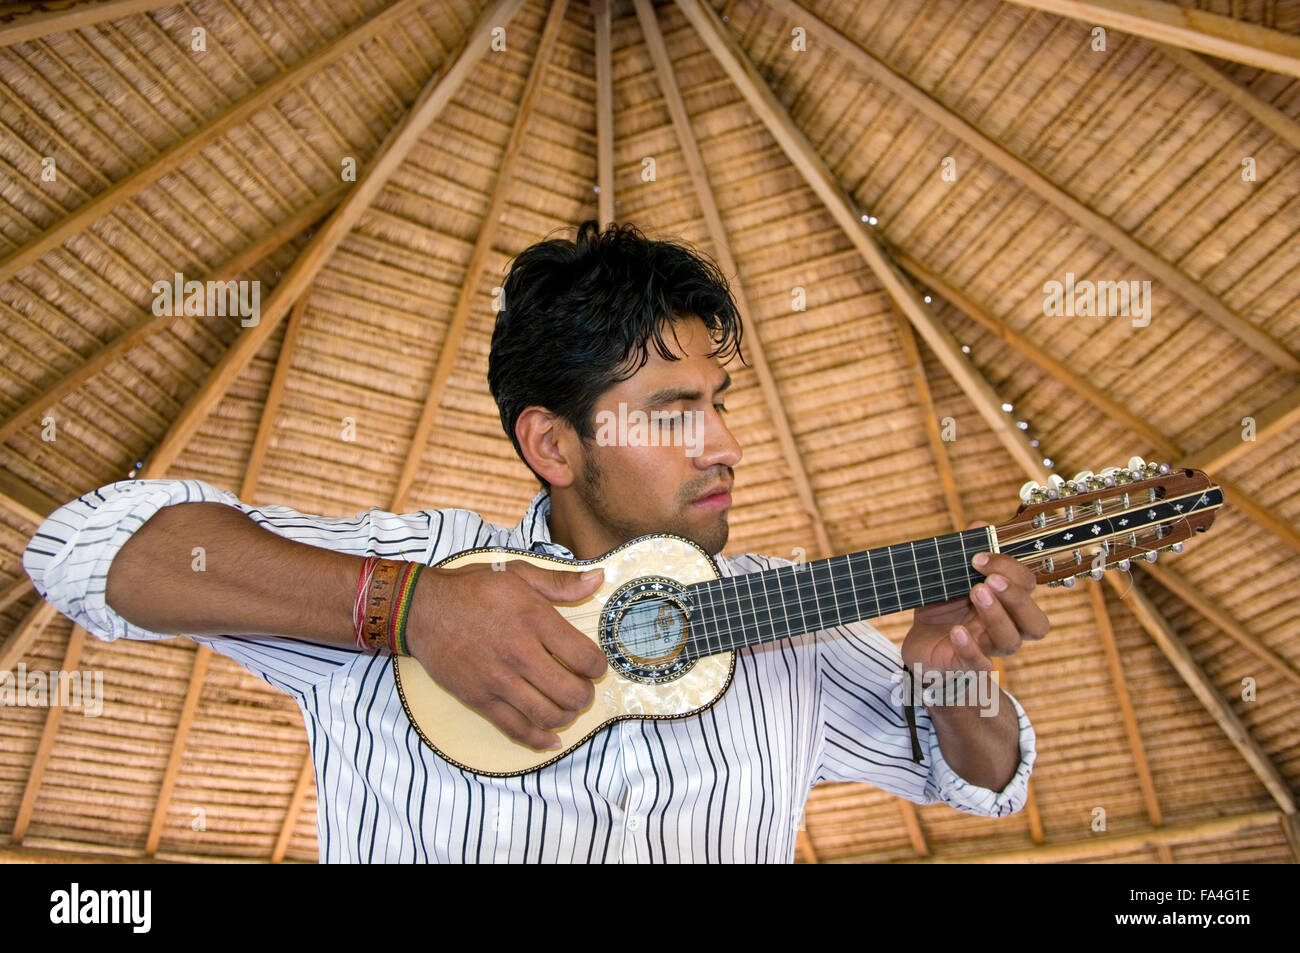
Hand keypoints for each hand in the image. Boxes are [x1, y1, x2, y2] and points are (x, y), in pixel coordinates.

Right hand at [405, 561, 607, 750]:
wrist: (422, 609)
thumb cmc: (472, 590)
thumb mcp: (518, 574)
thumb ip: (561, 582)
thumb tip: (598, 579)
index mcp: (534, 619)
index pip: (585, 658)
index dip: (598, 666)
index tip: (594, 665)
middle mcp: (519, 653)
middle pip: (571, 693)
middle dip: (585, 695)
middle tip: (581, 688)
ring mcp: (498, 680)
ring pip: (548, 716)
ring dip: (566, 716)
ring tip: (565, 706)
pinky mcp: (479, 698)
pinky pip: (516, 730)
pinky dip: (539, 740)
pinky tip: (551, 739)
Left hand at [901, 521, 1049, 676]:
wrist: (919, 644)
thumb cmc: (943, 609)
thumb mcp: (950, 576)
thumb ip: (965, 553)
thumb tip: (981, 525)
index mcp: (1007, 602)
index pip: (1027, 586)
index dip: (1010, 569)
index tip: (978, 556)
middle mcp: (1006, 627)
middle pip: (1036, 622)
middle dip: (1017, 598)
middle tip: (989, 581)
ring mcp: (989, 648)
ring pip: (1011, 641)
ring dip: (996, 616)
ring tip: (974, 594)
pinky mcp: (968, 667)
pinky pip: (980, 665)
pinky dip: (970, 649)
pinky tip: (957, 632)